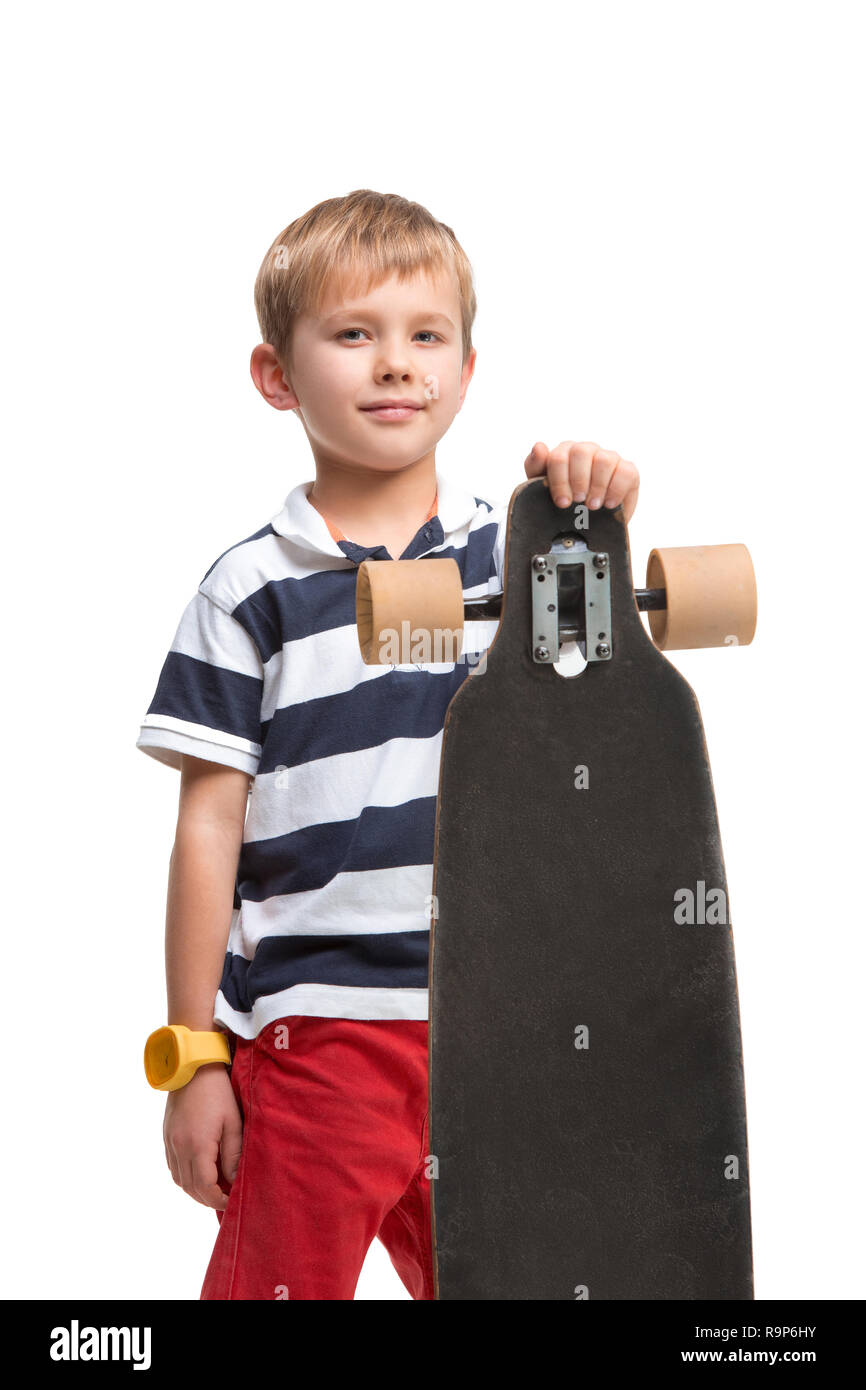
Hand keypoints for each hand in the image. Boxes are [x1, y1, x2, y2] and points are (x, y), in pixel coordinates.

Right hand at [163, 1063, 242, 1210]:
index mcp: (197, 1146)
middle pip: (190, 1188)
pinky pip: (173, 1167)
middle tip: (225, 1198)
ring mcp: (170, 1143)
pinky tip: (199, 1173)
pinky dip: (185, 1177)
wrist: (193, 1067)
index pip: (205, 1188)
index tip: (231, 1201)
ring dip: (195, 1190)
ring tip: (214, 1188)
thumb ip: (233, 1155)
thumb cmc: (218, 1092)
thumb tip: (235, 1180)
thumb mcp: (233, 1122)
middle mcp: (179, 1148)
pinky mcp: (167, 1136)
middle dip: (207, 1199)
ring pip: (179, 1180)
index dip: (218, 1200)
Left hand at [525, 441, 639, 523]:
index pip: (558, 456)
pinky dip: (616, 489)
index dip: (560, 481)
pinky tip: (609, 504)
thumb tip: (539, 446)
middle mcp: (587, 450)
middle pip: (581, 452)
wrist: (586, 523)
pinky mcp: (628, 471)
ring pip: (604, 460)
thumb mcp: (542, 488)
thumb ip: (536, 466)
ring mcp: (608, 458)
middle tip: (578, 501)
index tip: (562, 502)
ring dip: (597, 486)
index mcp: (564, 452)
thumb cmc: (563, 502)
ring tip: (593, 505)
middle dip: (578, 480)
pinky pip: (626, 472)